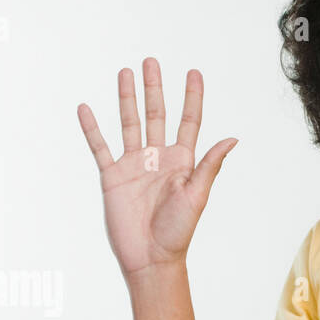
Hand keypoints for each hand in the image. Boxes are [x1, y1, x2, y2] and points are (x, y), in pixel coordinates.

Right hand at [77, 58, 237, 277]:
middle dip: (155, 88)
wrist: (150, 257)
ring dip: (127, 98)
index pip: (189, 121)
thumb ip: (209, 165)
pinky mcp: (113, 176)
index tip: (193, 73)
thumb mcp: (197, 195)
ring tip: (125, 73)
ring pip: (129, 123)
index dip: (192, 97)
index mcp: (182, 162)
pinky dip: (92, 128)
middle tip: (150, 61)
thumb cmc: (177, 232)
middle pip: (156, 114)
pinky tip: (87, 108)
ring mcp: (134, 165)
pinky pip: (100, 147)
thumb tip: (232, 138)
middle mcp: (158, 158)